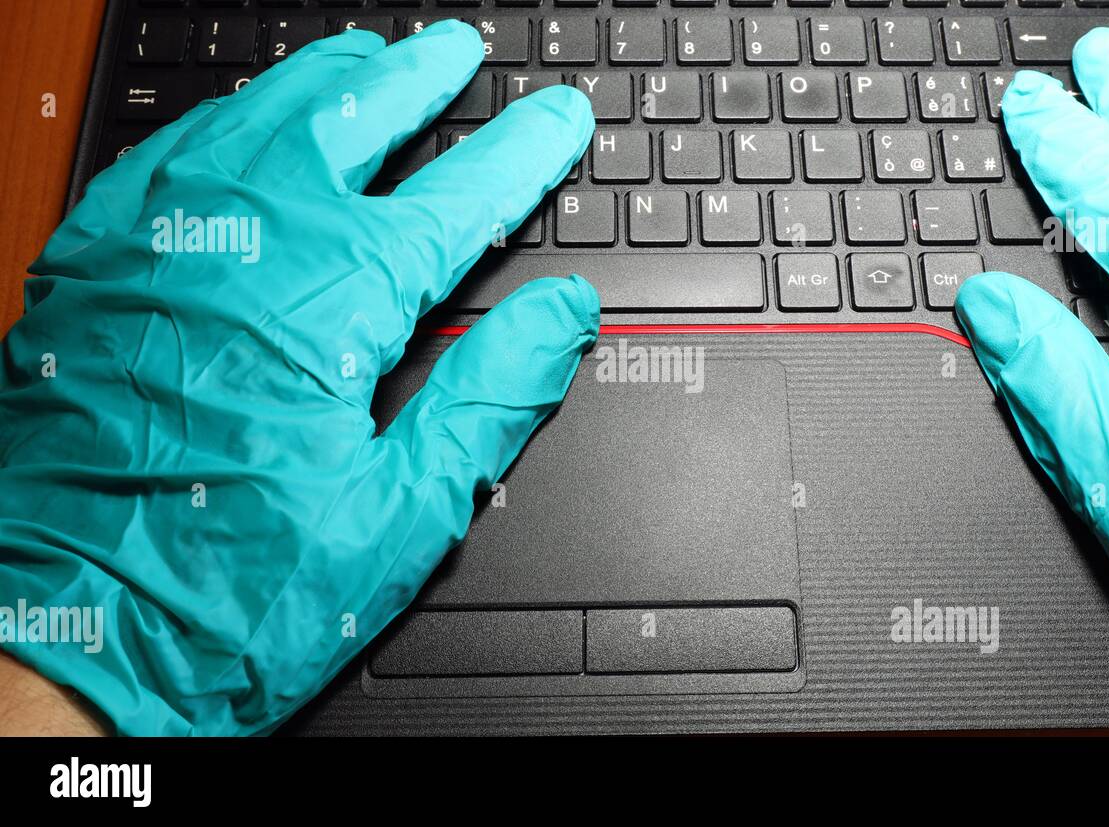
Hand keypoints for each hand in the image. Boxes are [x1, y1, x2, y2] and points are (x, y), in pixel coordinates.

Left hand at [0, 22, 597, 734]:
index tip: (557, 120)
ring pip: (255, 118)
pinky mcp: (90, 270)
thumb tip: (559, 315)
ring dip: (324, 81)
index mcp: (329, 305)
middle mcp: (240, 249)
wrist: (58, 634)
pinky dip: (221, 122)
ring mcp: (155, 247)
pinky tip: (242, 120)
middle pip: (352, 122)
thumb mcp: (397, 514)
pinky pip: (164, 155)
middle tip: (461, 53)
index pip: (456, 199)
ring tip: (369, 58)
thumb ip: (488, 399)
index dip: (521, 154)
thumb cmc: (222, 591)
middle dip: (420, 80)